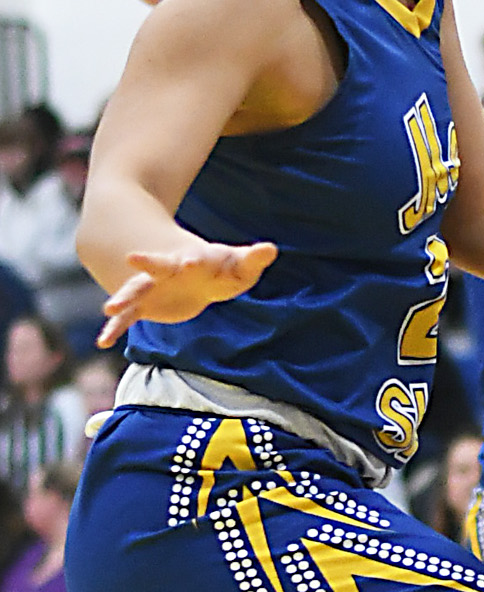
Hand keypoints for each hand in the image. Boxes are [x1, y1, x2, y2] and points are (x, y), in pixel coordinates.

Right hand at [99, 240, 278, 346]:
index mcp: (192, 261)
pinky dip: (114, 328)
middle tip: (133, 258)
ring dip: (122, 298)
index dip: (195, 260)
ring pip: (133, 291)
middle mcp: (167, 272)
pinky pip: (126, 318)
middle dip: (147, 262)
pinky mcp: (143, 306)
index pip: (193, 258)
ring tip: (110, 308)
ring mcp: (151, 288)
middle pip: (156, 266)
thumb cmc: (220, 268)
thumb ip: (253, 259)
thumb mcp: (238, 265)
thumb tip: (271, 249)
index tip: (193, 261)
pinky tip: (103, 342)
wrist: (194, 272)